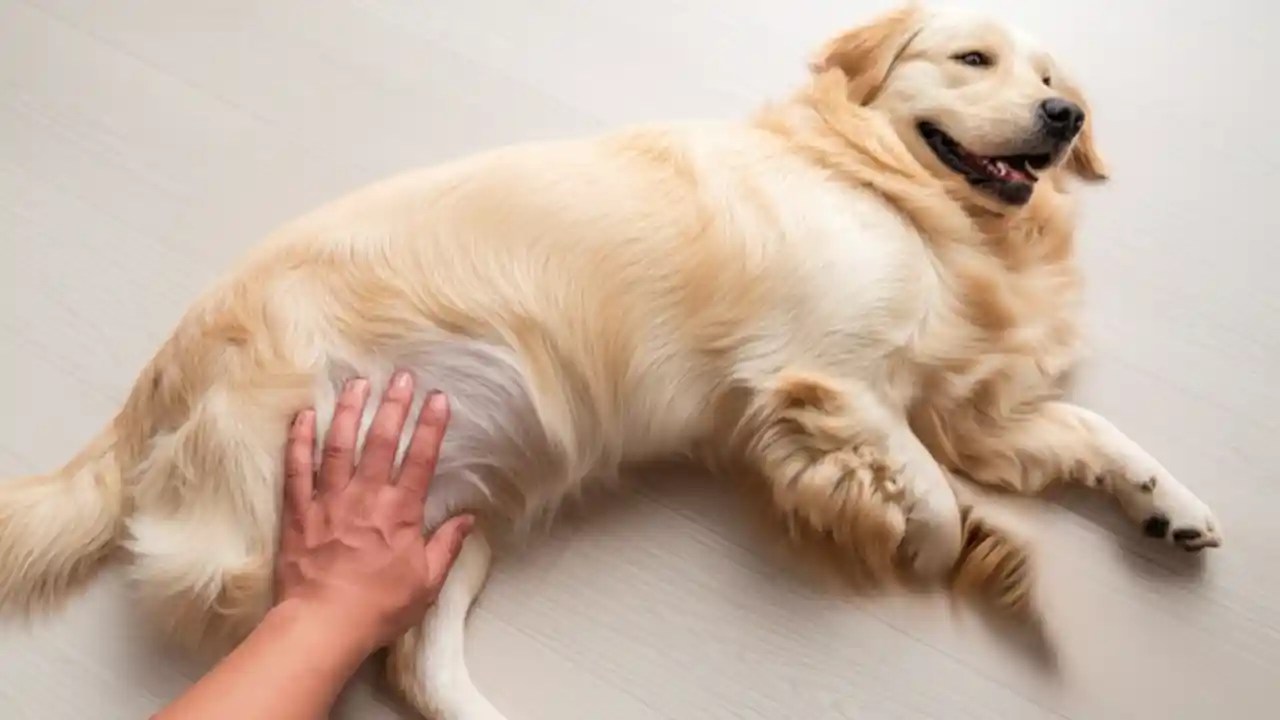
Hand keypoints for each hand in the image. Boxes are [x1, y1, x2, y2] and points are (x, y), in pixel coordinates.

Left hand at [276, 372, 473, 653]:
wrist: (323, 626)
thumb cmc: (379, 608)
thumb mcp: (426, 583)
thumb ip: (447, 546)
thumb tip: (467, 520)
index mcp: (400, 513)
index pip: (420, 458)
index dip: (431, 425)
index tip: (438, 397)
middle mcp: (365, 497)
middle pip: (381, 441)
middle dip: (394, 405)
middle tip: (401, 376)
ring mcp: (329, 501)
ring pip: (338, 445)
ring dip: (349, 410)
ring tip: (357, 383)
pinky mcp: (299, 512)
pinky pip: (297, 468)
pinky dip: (299, 440)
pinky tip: (303, 416)